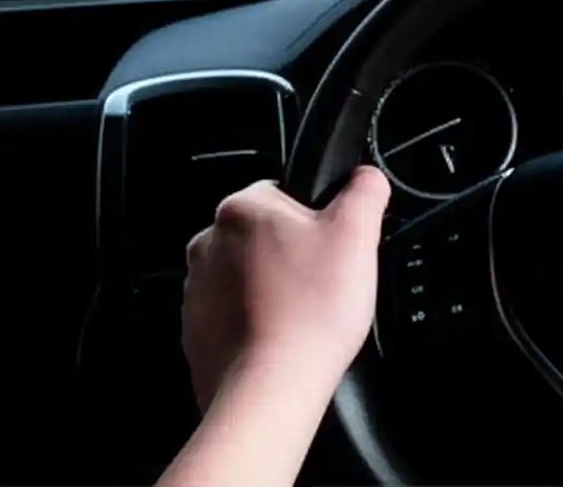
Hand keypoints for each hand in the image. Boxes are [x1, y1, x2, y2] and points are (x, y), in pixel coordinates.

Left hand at [182, 166, 389, 410]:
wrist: (270, 386)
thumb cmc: (310, 312)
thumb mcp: (357, 235)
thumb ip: (365, 191)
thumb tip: (365, 177)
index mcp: (242, 208)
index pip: (284, 192)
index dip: (317, 218)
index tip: (334, 247)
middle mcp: (208, 243)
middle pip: (267, 235)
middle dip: (296, 254)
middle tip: (325, 283)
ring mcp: (197, 289)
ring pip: (250, 275)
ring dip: (276, 288)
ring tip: (305, 313)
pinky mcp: (197, 329)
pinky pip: (235, 314)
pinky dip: (258, 321)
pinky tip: (284, 335)